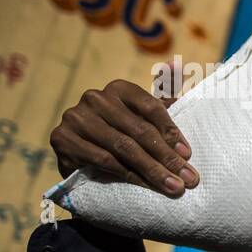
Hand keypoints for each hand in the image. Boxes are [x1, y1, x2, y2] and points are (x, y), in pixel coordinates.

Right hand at [50, 79, 197, 196]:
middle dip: (167, 158)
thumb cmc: (127, 136)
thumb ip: (164, 92)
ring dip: (152, 171)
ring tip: (173, 187)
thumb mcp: (147, 116)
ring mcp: (76, 117)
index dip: (172, 132)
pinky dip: (127, 175)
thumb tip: (178, 64)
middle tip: (188, 178)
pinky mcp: (62, 139)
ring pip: (123, 148)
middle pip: (139, 130)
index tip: (189, 155)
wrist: (88, 163)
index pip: (152, 107)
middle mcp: (95, 98)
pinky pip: (102, 160)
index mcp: (119, 88)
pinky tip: (145, 187)